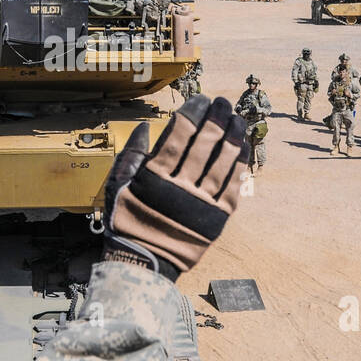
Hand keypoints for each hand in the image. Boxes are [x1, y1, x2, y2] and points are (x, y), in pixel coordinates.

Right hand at [101, 95, 248, 280]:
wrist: (143, 260)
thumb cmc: (127, 219)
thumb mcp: (118, 185)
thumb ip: (131, 155)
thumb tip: (146, 127)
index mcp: (156, 175)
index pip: (180, 134)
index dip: (193, 112)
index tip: (201, 99)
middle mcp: (181, 186)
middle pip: (205, 143)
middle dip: (216, 118)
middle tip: (223, 102)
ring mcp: (201, 203)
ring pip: (223, 162)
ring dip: (233, 137)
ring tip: (237, 119)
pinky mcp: (216, 218)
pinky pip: (233, 186)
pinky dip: (239, 165)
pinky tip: (242, 149)